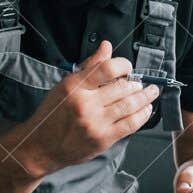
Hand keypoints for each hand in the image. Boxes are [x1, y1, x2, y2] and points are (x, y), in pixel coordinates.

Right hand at [13, 41, 157, 177]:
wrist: (41, 147)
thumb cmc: (53, 114)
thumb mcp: (66, 85)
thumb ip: (90, 66)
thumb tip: (107, 46)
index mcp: (75, 86)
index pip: (107, 68)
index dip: (123, 65)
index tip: (127, 67)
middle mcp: (86, 104)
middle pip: (123, 88)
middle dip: (136, 83)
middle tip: (140, 83)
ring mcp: (96, 122)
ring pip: (130, 105)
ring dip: (145, 97)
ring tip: (151, 92)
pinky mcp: (104, 138)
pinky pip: (131, 124)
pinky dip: (143, 114)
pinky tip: (146, 109)